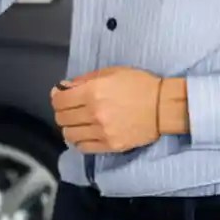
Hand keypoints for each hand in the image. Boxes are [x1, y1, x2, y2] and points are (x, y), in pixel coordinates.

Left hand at [51, 67, 166, 153]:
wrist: (163, 107)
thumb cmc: (138, 84)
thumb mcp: (111, 72)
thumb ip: (84, 80)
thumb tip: (64, 87)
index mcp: (92, 93)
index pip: (59, 101)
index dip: (56, 97)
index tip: (60, 96)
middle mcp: (94, 114)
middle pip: (62, 118)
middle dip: (62, 111)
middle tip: (70, 108)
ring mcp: (102, 132)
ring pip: (69, 135)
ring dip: (69, 127)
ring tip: (77, 122)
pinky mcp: (110, 146)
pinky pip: (83, 147)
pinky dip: (79, 140)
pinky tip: (85, 133)